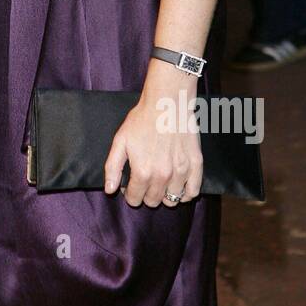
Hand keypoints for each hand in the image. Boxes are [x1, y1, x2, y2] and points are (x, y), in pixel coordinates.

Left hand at [104, 75, 203, 207]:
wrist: (167, 103)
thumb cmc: (142, 120)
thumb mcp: (120, 141)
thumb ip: (113, 168)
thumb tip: (110, 190)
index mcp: (143, 171)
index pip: (135, 199)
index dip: (129, 194)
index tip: (130, 186)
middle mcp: (163, 176)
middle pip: (153, 201)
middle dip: (145, 195)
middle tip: (144, 181)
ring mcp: (181, 172)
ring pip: (172, 200)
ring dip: (164, 195)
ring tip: (160, 183)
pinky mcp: (196, 165)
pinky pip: (193, 192)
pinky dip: (185, 194)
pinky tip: (178, 186)